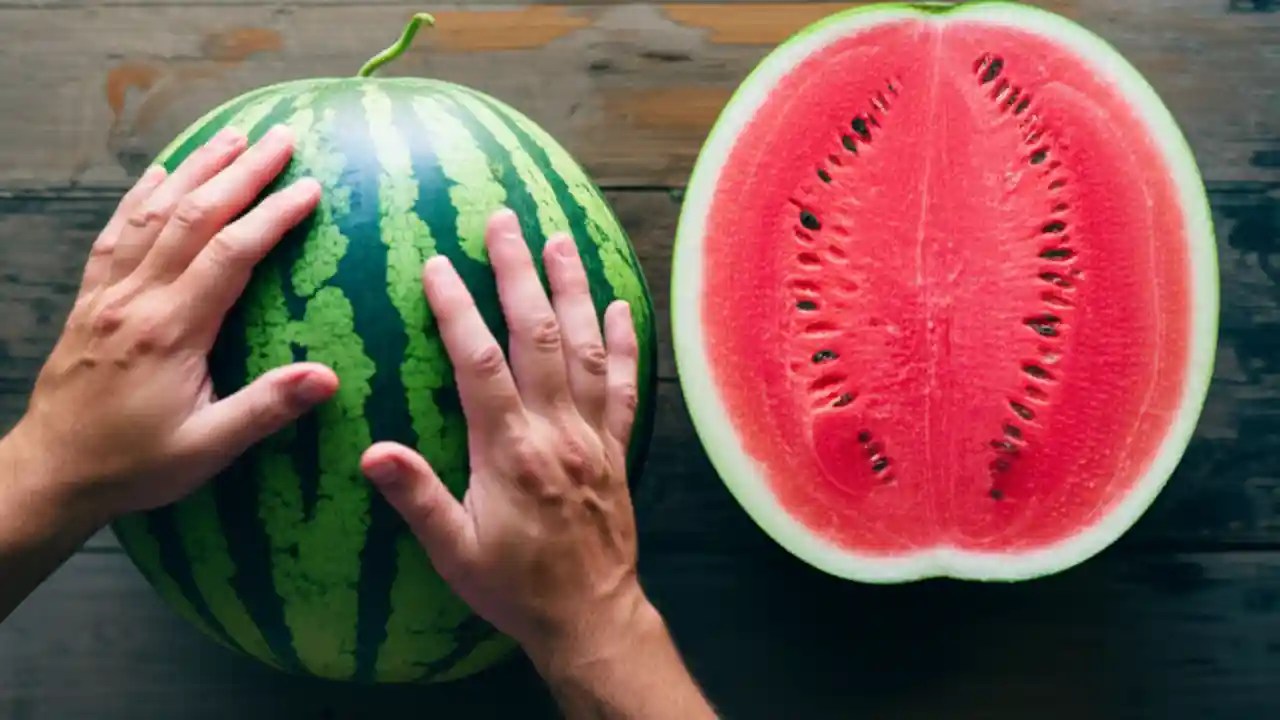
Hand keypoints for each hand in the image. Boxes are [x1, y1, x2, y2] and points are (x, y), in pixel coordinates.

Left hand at [8, 125, 336, 525]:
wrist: (51, 473)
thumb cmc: (135, 465)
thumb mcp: (207, 448)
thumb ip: (265, 409)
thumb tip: (327, 378)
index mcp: (169, 332)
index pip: (229, 255)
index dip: (272, 216)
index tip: (309, 188)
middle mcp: (135, 300)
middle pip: (191, 217)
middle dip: (240, 172)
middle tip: (281, 138)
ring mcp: (107, 295)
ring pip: (152, 214)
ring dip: (195, 170)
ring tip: (232, 137)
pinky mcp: (89, 300)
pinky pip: (115, 233)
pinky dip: (141, 195)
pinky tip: (161, 173)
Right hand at [360, 209, 646, 665]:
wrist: (590, 617)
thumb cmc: (515, 588)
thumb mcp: (454, 552)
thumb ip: (417, 498)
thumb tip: (372, 452)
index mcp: (512, 451)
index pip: (480, 362)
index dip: (459, 309)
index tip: (438, 265)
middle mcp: (558, 431)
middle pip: (541, 336)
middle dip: (520, 273)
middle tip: (505, 221)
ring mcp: (594, 437)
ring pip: (589, 348)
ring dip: (575, 290)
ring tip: (560, 240)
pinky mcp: (617, 450)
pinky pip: (626, 386)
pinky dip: (625, 343)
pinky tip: (621, 307)